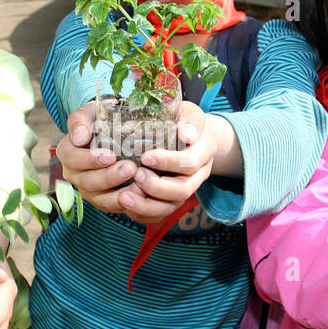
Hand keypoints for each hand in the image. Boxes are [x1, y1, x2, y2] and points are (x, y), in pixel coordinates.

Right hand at [55, 102, 137, 213]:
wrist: (116, 131)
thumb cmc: (101, 119)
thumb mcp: (90, 112)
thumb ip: (80, 120)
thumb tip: (80, 137)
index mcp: (67, 153)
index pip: (73, 159)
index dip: (90, 160)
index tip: (110, 155)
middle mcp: (75, 175)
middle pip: (87, 182)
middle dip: (109, 177)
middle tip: (131, 168)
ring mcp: (89, 190)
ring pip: (100, 199)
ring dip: (119, 194)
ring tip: (139, 183)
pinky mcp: (104, 200)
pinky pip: (114, 207)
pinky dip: (128, 204)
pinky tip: (142, 194)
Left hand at [124, 101, 230, 222]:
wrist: (192, 136)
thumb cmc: (185, 121)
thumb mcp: (190, 113)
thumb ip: (190, 121)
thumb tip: (187, 134)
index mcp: (204, 153)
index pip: (190, 163)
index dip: (168, 162)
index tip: (145, 157)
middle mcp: (198, 176)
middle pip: (182, 190)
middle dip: (156, 187)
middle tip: (135, 175)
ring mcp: (185, 189)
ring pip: (170, 207)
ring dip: (146, 205)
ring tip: (123, 197)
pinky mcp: (172, 199)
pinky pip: (159, 215)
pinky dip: (142, 213)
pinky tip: (125, 205)